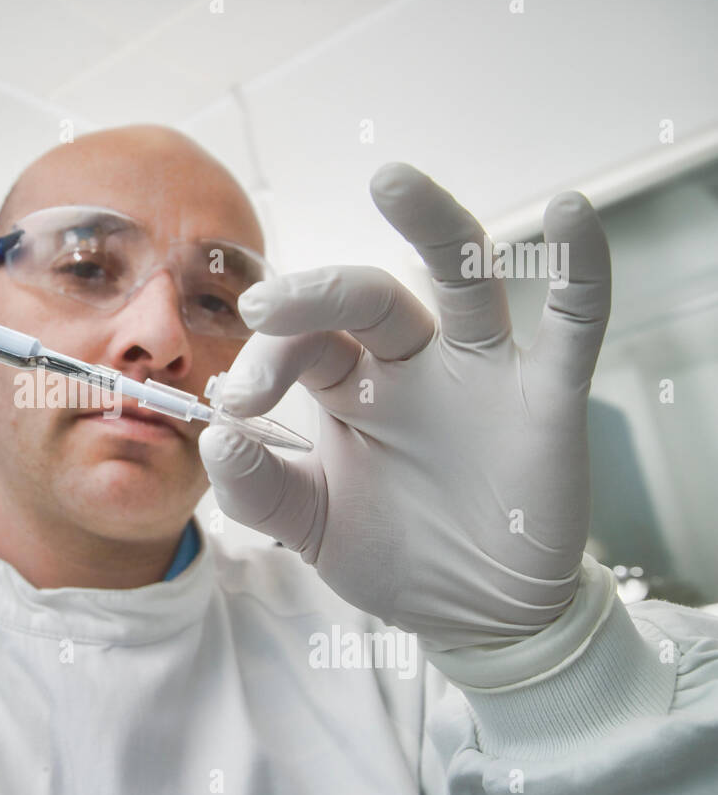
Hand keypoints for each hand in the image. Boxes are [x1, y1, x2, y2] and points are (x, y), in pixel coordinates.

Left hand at [199, 163, 610, 651]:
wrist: (472, 613)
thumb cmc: (391, 552)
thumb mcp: (308, 526)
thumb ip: (257, 489)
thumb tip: (215, 440)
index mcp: (352, 384)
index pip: (306, 342)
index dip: (266, 359)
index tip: (236, 404)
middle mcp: (412, 365)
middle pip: (368, 298)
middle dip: (313, 295)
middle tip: (261, 308)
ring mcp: (480, 375)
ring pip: (459, 280)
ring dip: (431, 227)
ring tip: (389, 181)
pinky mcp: (546, 399)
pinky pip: (573, 324)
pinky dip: (579, 270)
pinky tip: (571, 215)